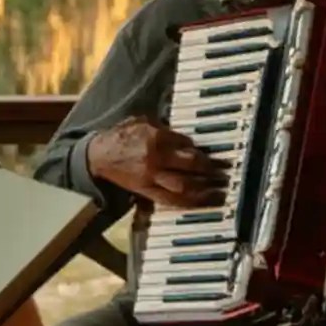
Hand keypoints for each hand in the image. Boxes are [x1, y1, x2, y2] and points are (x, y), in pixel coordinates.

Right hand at [87, 115, 228, 208]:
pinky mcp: (146, 191)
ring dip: (204, 189)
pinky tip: (201, 202)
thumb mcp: (143, 122)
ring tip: (220, 191)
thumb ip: (165, 129)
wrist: (99, 156)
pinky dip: (188, 202)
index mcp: (155, 137)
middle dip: (210, 169)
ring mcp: (151, 177)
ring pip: (184, 186)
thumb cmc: (122, 136)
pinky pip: (170, 200)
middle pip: (190, 165)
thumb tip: (187, 139)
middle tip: (226, 171)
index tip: (216, 153)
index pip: (187, 144)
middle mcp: (155, 158)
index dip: (203, 149)